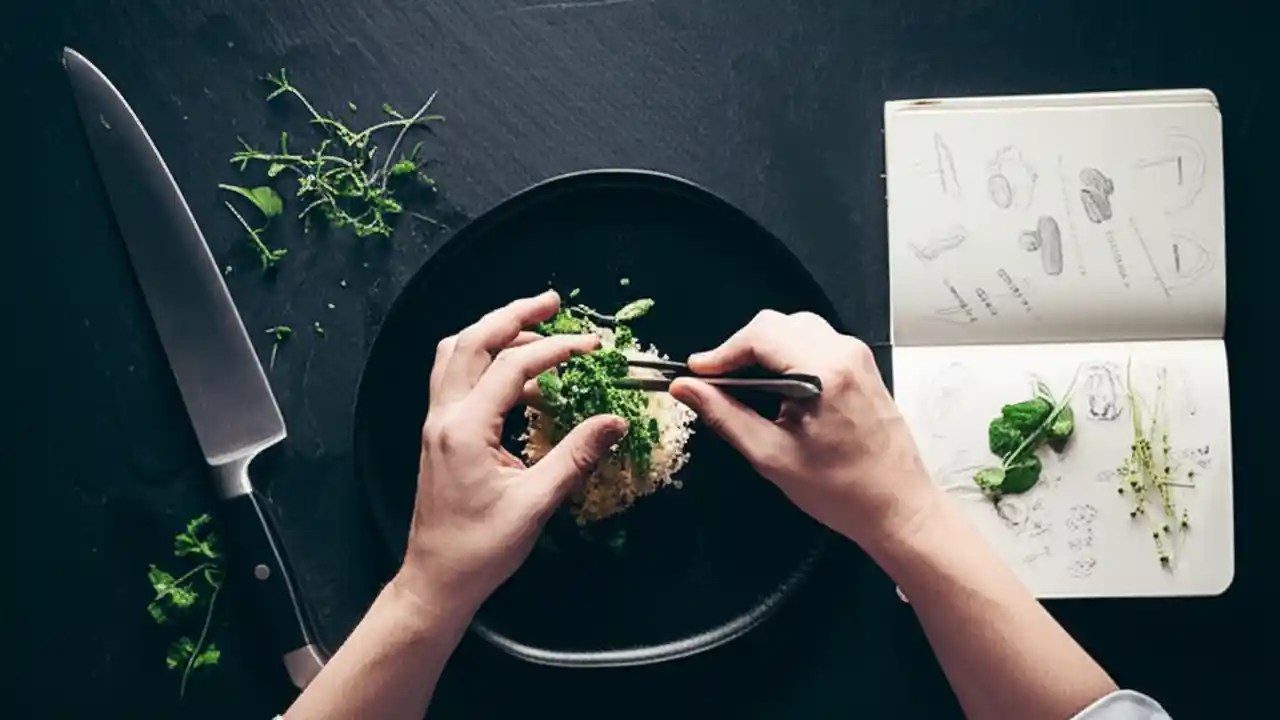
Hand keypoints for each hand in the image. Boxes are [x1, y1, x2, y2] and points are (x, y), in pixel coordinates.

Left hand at [395, 291, 627, 612]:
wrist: (436, 580)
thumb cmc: (480, 549)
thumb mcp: (536, 503)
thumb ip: (576, 455)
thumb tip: (615, 422)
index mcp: (464, 429)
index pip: (512, 367)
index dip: (556, 349)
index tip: (592, 346)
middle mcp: (444, 417)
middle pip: (472, 340)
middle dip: (514, 315)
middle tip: (553, 302)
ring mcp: (437, 424)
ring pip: (457, 354)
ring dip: (494, 332)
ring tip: (535, 327)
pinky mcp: (440, 435)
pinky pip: (457, 379)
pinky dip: (486, 362)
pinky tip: (520, 377)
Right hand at [669, 311, 937, 550]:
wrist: (898, 506)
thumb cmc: (838, 490)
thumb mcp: (771, 455)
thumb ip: (724, 415)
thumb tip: (684, 388)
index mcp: (824, 371)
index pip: (760, 335)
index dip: (721, 352)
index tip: (695, 375)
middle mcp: (844, 352)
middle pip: (776, 324)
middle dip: (740, 348)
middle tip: (714, 382)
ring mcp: (857, 356)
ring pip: (795, 329)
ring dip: (763, 350)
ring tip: (741, 385)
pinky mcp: (862, 366)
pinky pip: (815, 343)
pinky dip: (787, 356)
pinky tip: (774, 388)